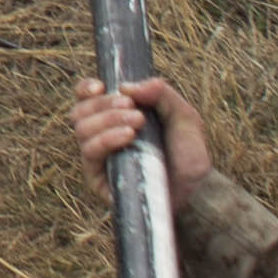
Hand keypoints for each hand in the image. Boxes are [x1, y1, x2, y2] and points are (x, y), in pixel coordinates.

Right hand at [75, 71, 213, 203]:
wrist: (197, 192)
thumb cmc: (188, 154)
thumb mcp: (183, 117)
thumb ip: (162, 95)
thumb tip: (127, 86)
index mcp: (114, 117)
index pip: (85, 99)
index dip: (86, 89)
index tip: (101, 87)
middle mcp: (101, 136)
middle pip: (80, 111)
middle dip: (105, 104)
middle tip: (133, 107)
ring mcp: (98, 158)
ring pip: (82, 129)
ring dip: (107, 119)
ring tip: (137, 122)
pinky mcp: (98, 179)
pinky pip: (90, 152)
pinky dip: (107, 139)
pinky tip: (128, 136)